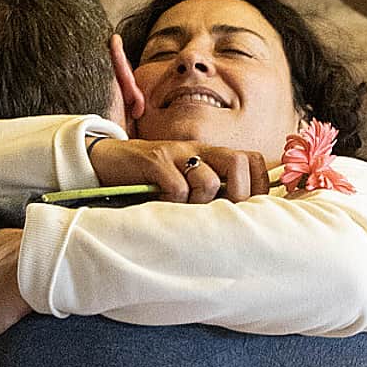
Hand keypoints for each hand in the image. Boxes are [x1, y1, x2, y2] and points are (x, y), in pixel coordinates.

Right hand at [89, 138, 269, 202]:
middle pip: (238, 162)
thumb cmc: (153, 179)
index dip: (258, 185)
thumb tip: (240, 216)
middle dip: (238, 194)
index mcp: (211, 154)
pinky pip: (177, 188)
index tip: (249, 208)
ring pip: (207, 180)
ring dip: (199, 203)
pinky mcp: (154, 161)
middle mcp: (198, 150)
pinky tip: (163, 204)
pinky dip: (174, 202)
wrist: (108, 160)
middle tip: (221, 214)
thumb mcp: (186, 181)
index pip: (251, 160)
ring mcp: (176, 153)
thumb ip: (211, 191)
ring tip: (184, 209)